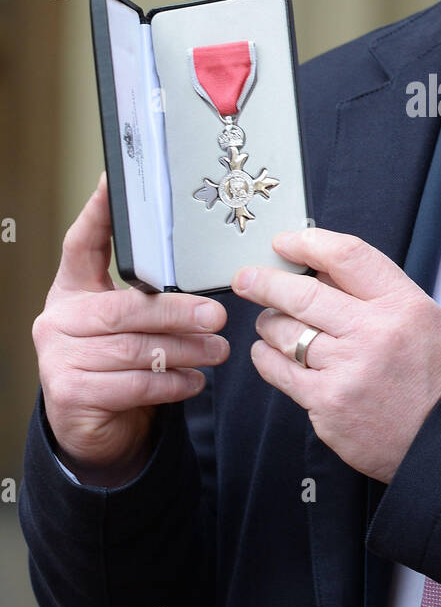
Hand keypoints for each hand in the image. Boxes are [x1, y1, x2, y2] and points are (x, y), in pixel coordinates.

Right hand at [32, 173, 228, 485]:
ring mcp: (57, 357)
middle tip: (217, 315)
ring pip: (134, 350)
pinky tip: (194, 379)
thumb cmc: (116, 365)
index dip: (97, 213)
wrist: (91, 425)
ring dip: (184, 351)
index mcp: (72, 291)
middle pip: (123, 309)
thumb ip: (150, 299)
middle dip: (177, 312)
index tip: (113, 181)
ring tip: (217, 350)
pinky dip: (171, 383)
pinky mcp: (69, 393)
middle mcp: (58, 320)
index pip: (81, 244)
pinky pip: (132, 385)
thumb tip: (205, 285)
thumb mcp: (129, 324)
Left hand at [232, 228, 440, 483]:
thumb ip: (376, 292)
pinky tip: (269, 352)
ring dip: (269, 322)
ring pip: (285, 332)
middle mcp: (374, 333)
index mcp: (402, 304)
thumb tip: (318, 269)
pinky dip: (267, 357)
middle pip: (303, 293)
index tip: (285, 243)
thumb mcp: (423, 317)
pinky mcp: (327, 404)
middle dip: (265, 281)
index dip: (307, 243)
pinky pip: (280, 371)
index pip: (347, 256)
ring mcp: (348, 370)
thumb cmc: (436, 376)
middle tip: (247, 278)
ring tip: (271, 322)